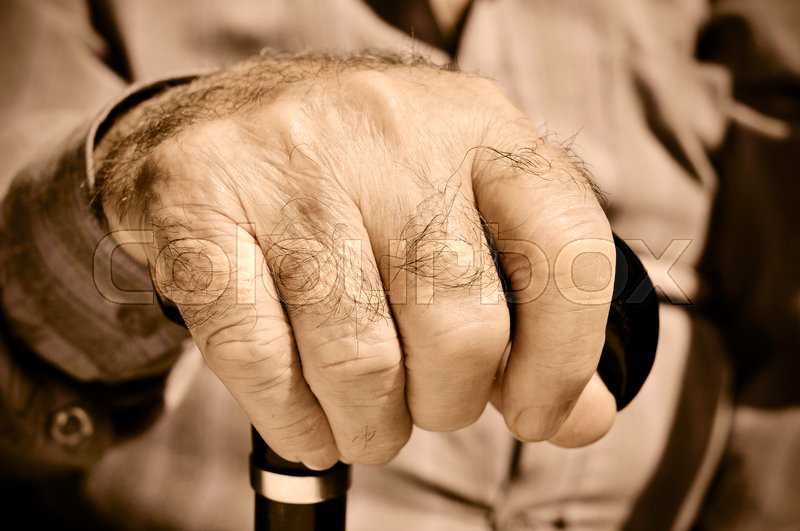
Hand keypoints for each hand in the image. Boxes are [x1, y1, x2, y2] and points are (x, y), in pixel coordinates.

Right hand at [96, 55, 616, 467]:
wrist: (214, 123)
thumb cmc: (352, 183)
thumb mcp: (457, 213)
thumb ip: (528, 312)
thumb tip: (579, 418)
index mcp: (476, 126)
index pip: (566, 250)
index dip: (566, 359)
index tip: (535, 412)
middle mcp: (388, 131)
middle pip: (460, 324)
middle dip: (446, 404)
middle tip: (423, 408)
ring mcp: (287, 162)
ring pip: (358, 357)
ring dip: (370, 425)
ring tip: (364, 421)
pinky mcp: (197, 202)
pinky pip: (261, 357)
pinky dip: (294, 420)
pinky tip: (306, 420)